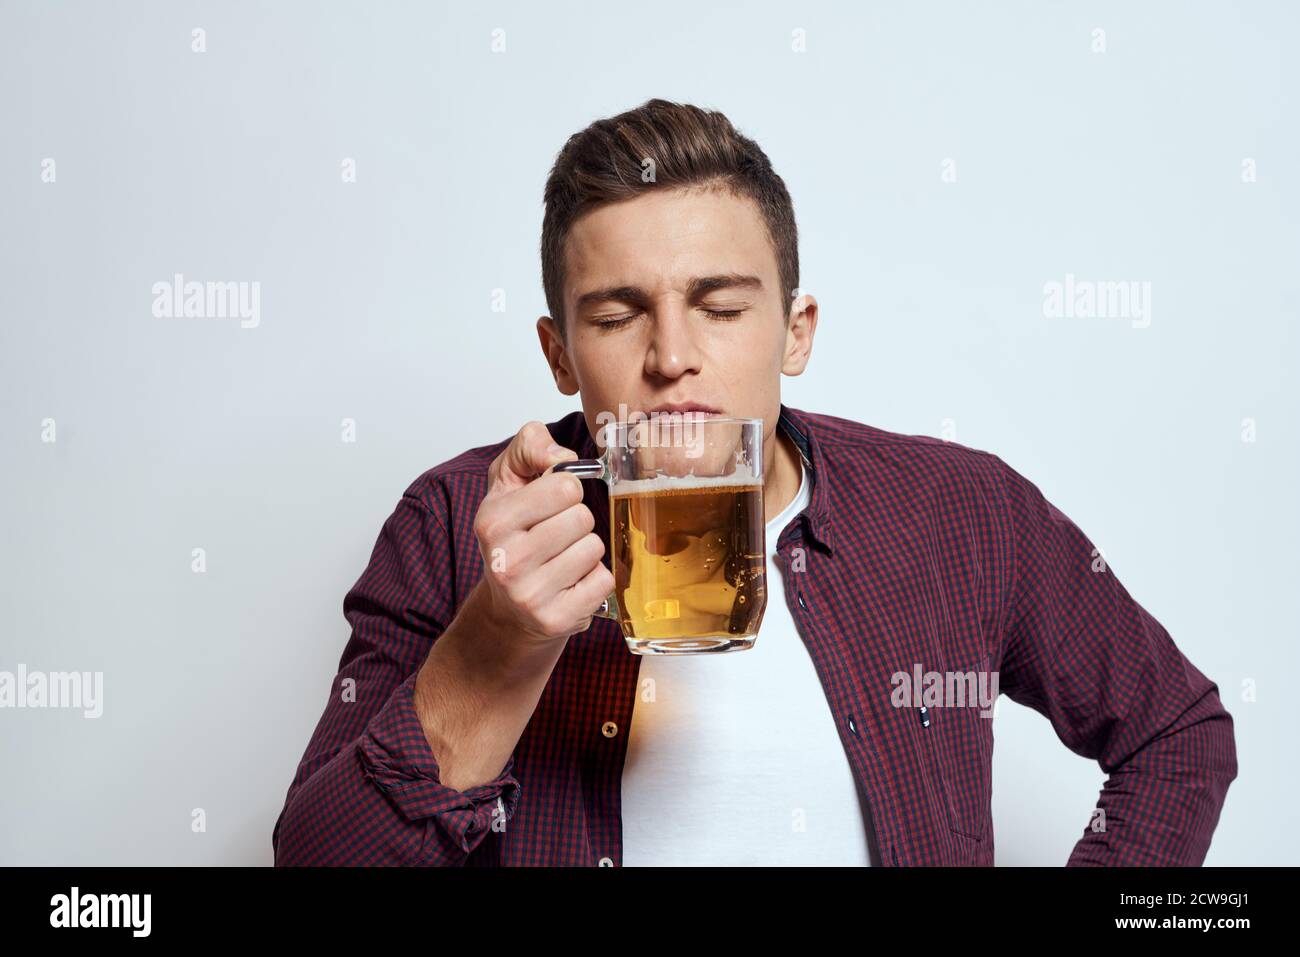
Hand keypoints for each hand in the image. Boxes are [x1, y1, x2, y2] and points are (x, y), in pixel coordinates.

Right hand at [471, 421, 614, 642]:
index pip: (564, 485)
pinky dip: (595, 579)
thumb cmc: (514, 537)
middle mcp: (506, 560)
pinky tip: (572, 583)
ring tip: (562, 560)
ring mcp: (530, 594)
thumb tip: (562, 456)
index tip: (551, 505)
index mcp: (492, 521)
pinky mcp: (556, 619)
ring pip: (594, 548)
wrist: (508, 609)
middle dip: (577, 521)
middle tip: (556, 536)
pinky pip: (604, 580)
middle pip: (582, 517)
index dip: (566, 490)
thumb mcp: (509, 482)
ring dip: (586, 550)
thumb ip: (530, 447)